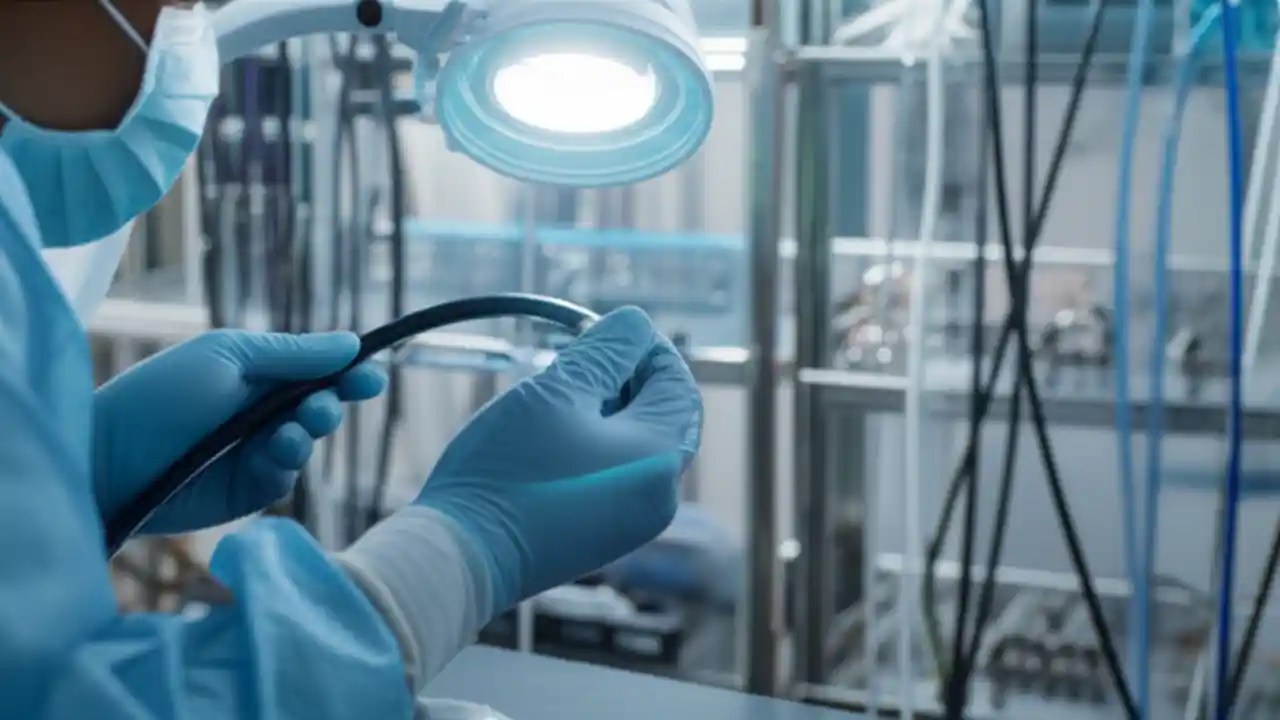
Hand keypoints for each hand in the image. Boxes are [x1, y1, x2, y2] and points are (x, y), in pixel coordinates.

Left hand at [95, 330, 386, 533]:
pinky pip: (286, 476)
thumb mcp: (227, 358)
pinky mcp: (246, 491)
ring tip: (296, 429)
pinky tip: (276, 452)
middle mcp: (257, 411)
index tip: (373, 375)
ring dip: (309, 432)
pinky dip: (288, 463)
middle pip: (319, 405)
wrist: (107, 460)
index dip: (347, 372)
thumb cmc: (157, 398)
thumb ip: (291, 353)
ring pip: (307, 442)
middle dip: (331, 402)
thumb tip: (351, 342)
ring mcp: (253, 453)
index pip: (314, 369)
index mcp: (252, 372)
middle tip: (322, 406)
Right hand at [414, 307, 701, 610]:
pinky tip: (551, 436)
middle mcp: (659, 494)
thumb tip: (635, 322)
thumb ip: (604, 351)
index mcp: (660, 456)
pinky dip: (595, 444)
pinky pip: (616, 475)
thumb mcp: (556, 392)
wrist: (464, 558)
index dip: (644, 346)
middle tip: (577, 356)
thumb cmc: (507, 471)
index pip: (677, 382)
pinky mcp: (603, 535)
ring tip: (557, 394)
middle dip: (625, 377)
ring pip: (636, 443)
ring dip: (606, 409)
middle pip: (662, 413)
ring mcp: (633, 521)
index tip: (603, 328)